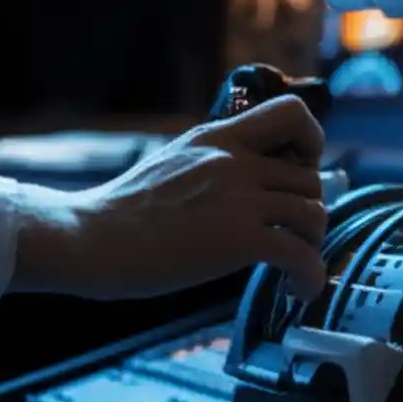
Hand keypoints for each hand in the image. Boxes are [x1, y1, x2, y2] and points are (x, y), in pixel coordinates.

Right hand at [10, 95, 328, 300]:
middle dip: (308, 208)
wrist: (89, 238)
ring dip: (312, 244)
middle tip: (289, 234)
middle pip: (311, 176)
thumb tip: (248, 181)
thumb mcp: (174, 162)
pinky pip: (302, 255)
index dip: (311, 141)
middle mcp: (234, 161)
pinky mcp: (238, 240)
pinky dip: (311, 276)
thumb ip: (214, 164)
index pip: (292, 111)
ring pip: (314, 213)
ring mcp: (238, 199)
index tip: (298, 169)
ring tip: (293, 266)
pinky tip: (297, 290)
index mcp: (217, 136)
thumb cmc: (123, 213)